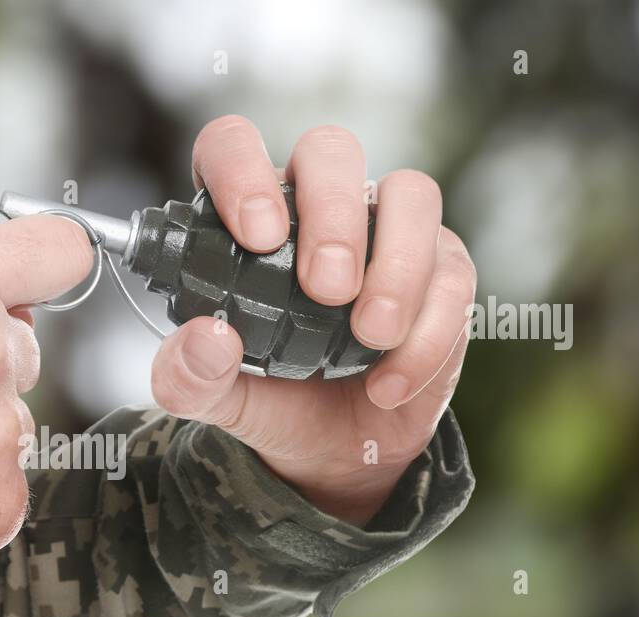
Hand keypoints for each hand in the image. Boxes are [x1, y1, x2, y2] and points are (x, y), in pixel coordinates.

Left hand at [150, 117, 475, 525]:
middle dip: (333, 214)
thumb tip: (205, 339)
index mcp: (246, 217)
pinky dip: (424, 335)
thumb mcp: (214, 398)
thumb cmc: (270, 399)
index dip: (242, 170)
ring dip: (397, 266)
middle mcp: (316, 207)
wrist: (333, 449)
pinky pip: (451, 274)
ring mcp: (386, 231)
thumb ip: (187, 376)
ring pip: (410, 193)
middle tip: (326, 290)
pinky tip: (386, 385)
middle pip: (330, 151)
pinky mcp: (441, 270)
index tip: (257, 235)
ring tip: (370, 336)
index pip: (232, 146)